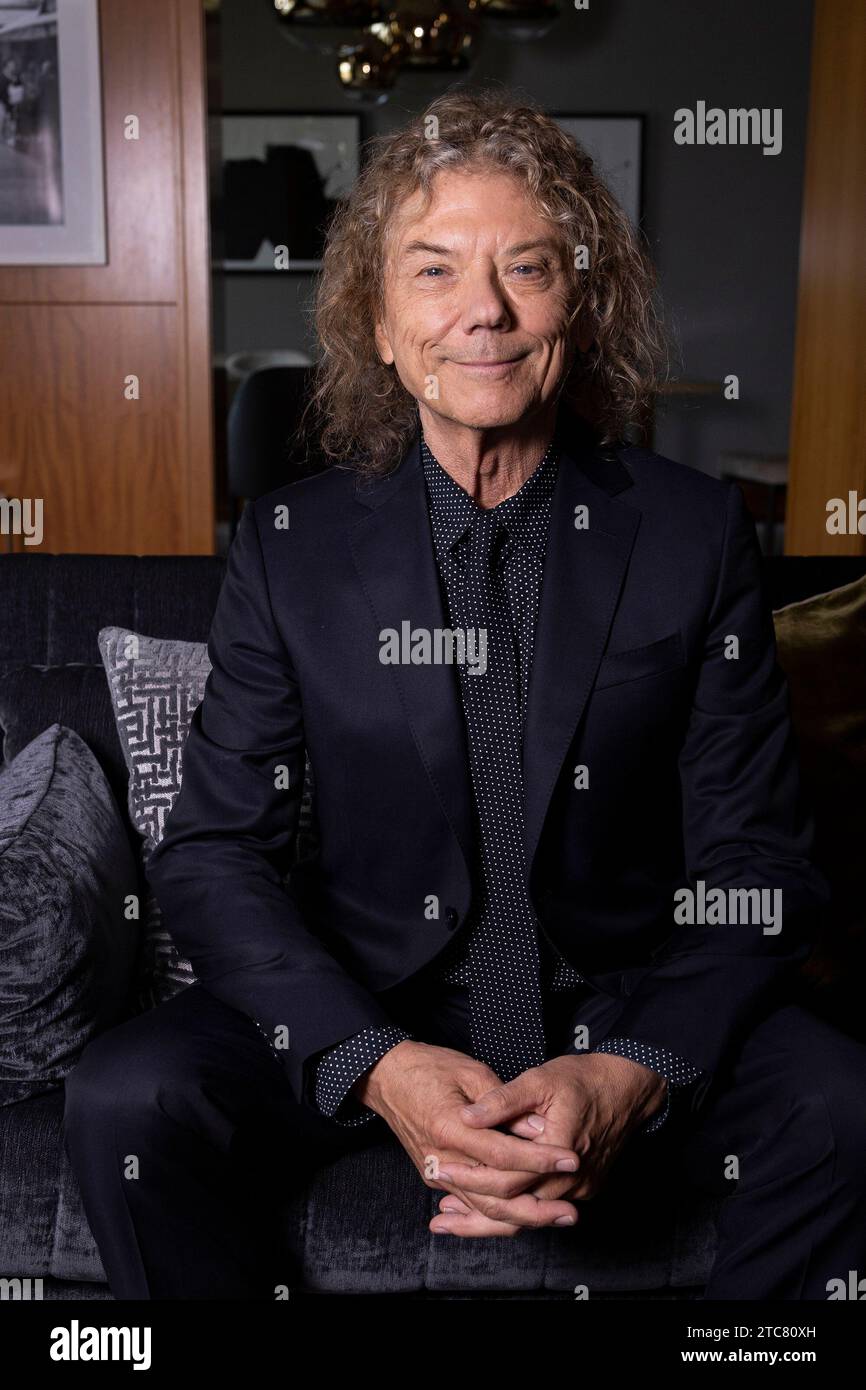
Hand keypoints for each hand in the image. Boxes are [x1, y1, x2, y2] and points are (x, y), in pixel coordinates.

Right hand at [357, 1040, 582, 1230]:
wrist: (386, 1078)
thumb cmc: (428, 1068)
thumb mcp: (470, 1072)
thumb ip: (504, 1103)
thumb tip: (539, 1127)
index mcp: (449, 1128)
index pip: (502, 1155)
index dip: (538, 1159)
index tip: (569, 1159)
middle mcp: (442, 1158)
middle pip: (494, 1197)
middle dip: (536, 1207)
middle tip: (571, 1211)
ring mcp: (437, 1172)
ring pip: (483, 1209)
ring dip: (522, 1219)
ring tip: (556, 1218)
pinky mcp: (436, 1176)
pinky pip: (470, 1205)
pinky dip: (496, 1217)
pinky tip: (524, 1221)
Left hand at [429, 1052, 666, 1236]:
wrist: (626, 1087)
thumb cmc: (582, 1079)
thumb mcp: (538, 1080)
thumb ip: (502, 1101)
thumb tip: (466, 1116)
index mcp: (559, 1151)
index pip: (508, 1180)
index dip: (471, 1178)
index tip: (441, 1171)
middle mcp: (573, 1179)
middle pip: (517, 1212)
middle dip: (475, 1216)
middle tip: (439, 1218)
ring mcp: (582, 1189)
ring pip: (531, 1218)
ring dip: (492, 1220)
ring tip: (453, 1220)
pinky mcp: (585, 1189)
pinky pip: (545, 1209)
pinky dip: (516, 1211)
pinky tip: (489, 1207)